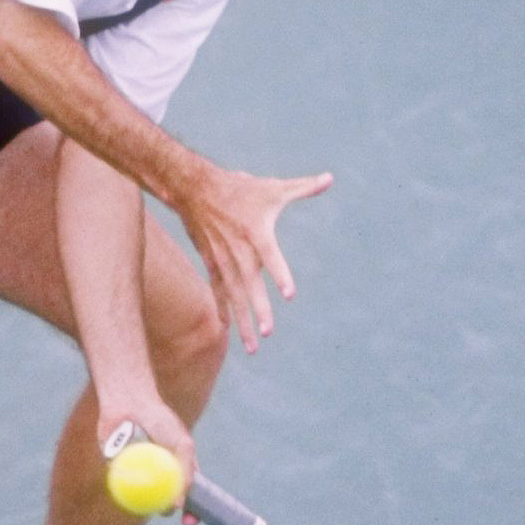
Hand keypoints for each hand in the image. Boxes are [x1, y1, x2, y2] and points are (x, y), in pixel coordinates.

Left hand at [99, 402, 195, 507]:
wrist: (130, 403)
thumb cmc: (160, 421)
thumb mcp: (181, 446)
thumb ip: (185, 471)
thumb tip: (179, 504)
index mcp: (177, 466)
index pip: (187, 494)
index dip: (191, 511)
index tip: (188, 522)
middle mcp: (158, 471)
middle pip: (163, 500)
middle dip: (166, 510)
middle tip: (166, 512)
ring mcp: (138, 471)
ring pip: (142, 497)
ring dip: (145, 500)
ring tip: (152, 493)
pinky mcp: (117, 468)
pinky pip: (120, 485)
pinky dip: (124, 487)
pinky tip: (128, 484)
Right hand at [173, 166, 332, 352]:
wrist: (195, 188)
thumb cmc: (239, 188)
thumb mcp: (272, 187)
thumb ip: (303, 187)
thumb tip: (329, 178)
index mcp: (256, 233)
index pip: (271, 257)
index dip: (280, 274)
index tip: (289, 294)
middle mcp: (238, 251)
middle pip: (249, 285)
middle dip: (258, 310)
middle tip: (269, 333)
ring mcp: (223, 260)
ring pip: (234, 296)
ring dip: (242, 321)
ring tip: (253, 346)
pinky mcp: (211, 262)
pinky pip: (218, 290)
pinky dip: (223, 307)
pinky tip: (227, 327)